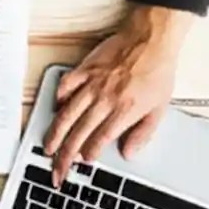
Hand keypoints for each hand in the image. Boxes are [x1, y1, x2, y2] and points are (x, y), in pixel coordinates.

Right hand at [44, 6, 193, 186]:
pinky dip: (58, 99)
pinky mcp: (85, 70)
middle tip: (58, 169)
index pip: (99, 140)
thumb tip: (129, 152)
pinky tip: (56, 109)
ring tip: (48, 147)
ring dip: (55, 134)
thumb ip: (143, 133)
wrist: (151, 38)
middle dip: (65, 156)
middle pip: (79, 134)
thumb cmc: (157, 70)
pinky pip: (65, 86)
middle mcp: (105, 100)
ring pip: (67, 115)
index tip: (85, 161)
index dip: (89, 154)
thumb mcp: (160, 108)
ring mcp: (92, 84)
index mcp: (124, 111)